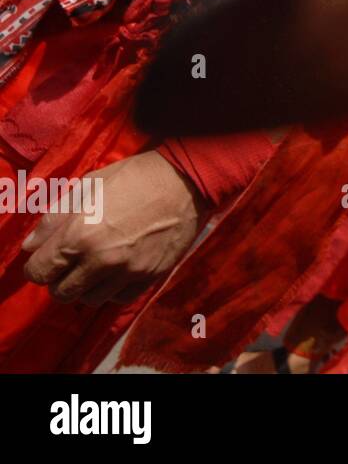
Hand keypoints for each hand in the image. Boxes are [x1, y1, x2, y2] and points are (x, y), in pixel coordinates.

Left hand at [22, 151, 207, 306]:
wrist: (187, 181)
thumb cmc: (135, 177)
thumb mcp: (88, 186)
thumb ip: (54, 217)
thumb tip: (30, 245)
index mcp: (80, 234)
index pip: (39, 271)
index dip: (37, 266)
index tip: (46, 258)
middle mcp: (101, 259)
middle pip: (62, 293)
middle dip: (59, 279)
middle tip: (69, 264)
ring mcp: (128, 271)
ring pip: (89, 300)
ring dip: (86, 286)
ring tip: (93, 267)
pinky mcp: (150, 276)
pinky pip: (119, 299)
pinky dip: (112, 290)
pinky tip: (116, 271)